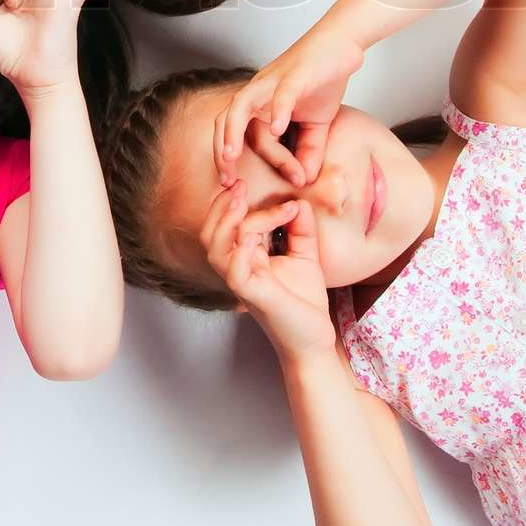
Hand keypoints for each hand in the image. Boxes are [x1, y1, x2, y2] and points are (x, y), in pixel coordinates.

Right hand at [202, 178, 337, 360]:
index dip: (235, 203)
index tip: (257, 188)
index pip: (227, 226)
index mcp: (244, 259)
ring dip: (227, 223)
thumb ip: (300, 229)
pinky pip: (235, 272)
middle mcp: (237, 270)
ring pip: (215, 250)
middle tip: (238, 185)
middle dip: (221, 207)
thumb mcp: (304, 256)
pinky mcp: (255, 296)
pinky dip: (240, 250)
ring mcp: (243, 283)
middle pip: (210, 234)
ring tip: (242, 203)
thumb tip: (299, 202)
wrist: (315, 339)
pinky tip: (255, 236)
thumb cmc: (304, 302)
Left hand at [214, 27, 363, 186]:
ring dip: (232, 132)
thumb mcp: (317, 122)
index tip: (288, 182)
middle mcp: (258, 93)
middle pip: (227, 122)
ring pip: (241, 107)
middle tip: (226, 182)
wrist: (341, 43)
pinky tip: (276, 129)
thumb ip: (309, 149)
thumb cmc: (323, 78)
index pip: (254, 140)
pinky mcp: (294, 74)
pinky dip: (276, 111)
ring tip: (230, 156)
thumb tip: (308, 179)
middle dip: (222, 152)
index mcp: (260, 105)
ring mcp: (272, 82)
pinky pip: (280, 93)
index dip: (271, 164)